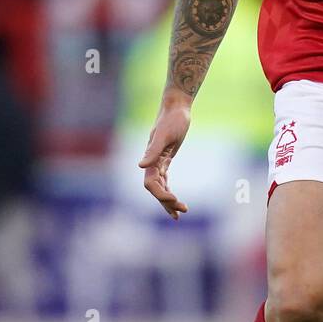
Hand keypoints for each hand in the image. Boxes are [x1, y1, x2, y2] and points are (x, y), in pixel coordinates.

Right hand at [139, 97, 191, 217]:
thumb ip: (153, 151)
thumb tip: (139, 166)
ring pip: (160, 187)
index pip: (151, 184)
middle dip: (166, 202)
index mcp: (150, 159)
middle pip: (155, 189)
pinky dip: (168, 190)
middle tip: (182, 211)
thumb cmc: (172, 119)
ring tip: (180, 213)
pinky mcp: (165, 160)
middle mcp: (151, 163)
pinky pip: (164, 180)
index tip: (175, 200)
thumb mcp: (164, 135)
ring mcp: (158, 162)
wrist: (176, 108)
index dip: (161, 194)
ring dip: (168, 200)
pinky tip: (174, 200)